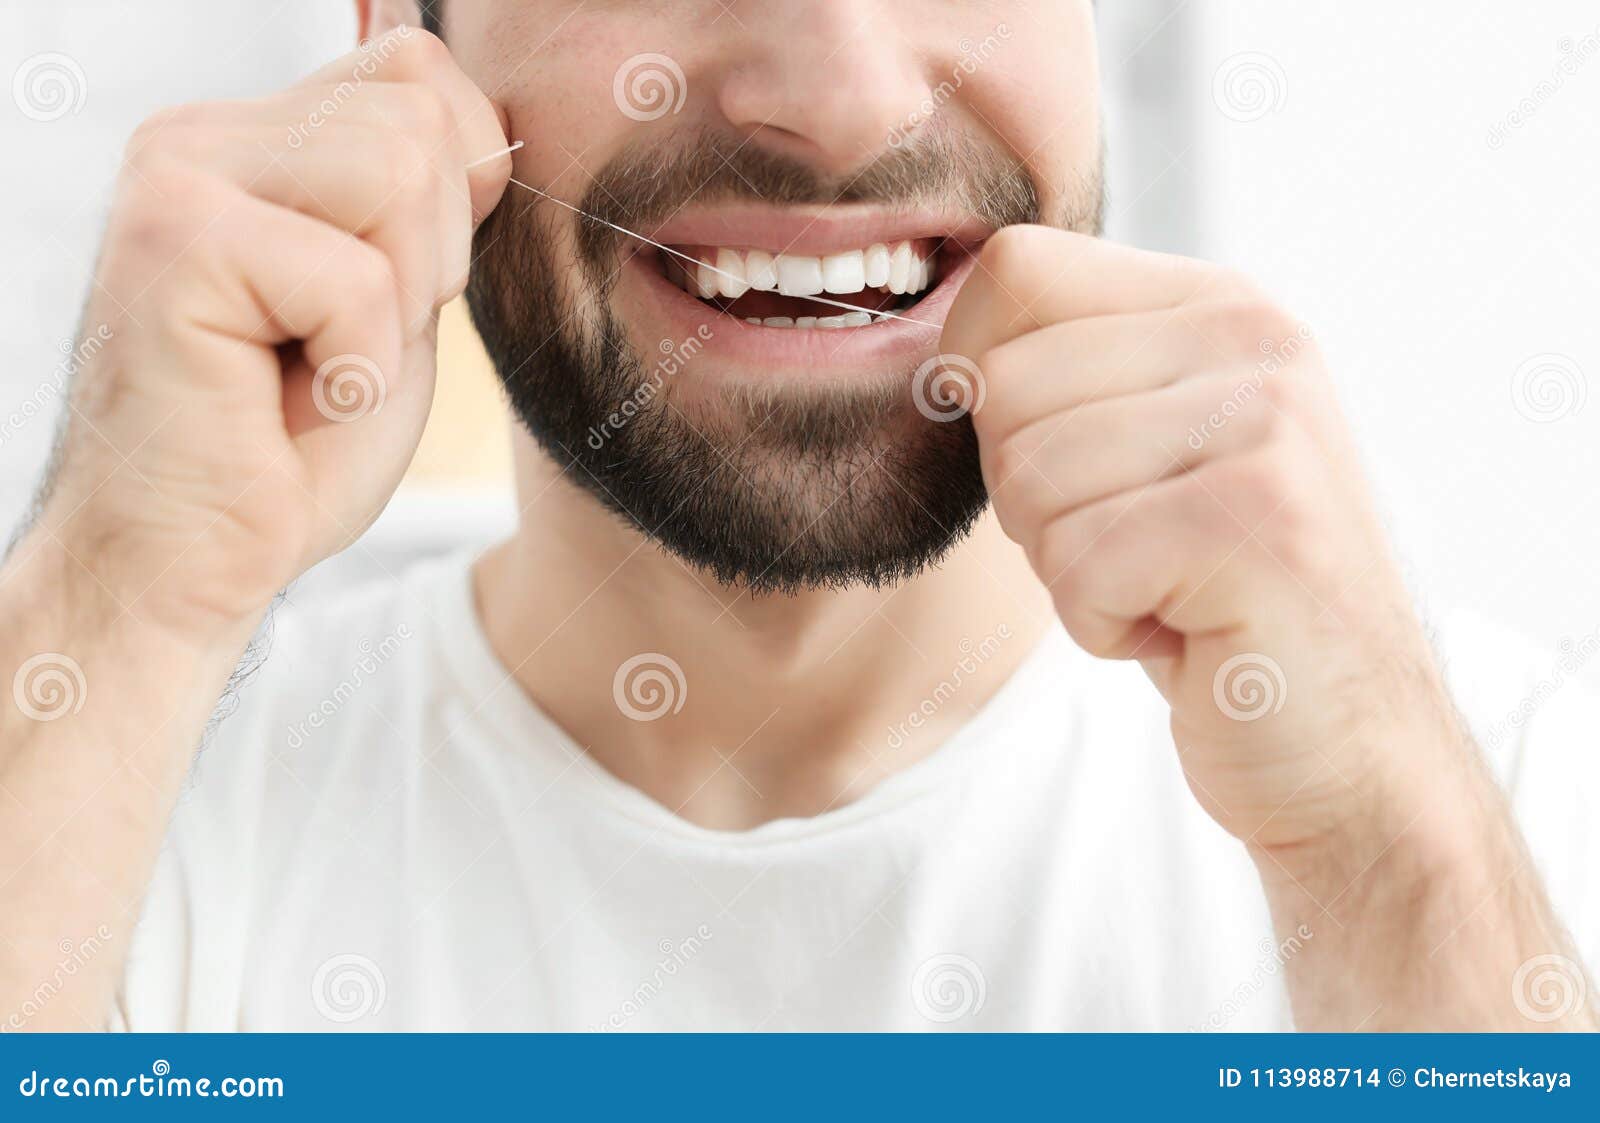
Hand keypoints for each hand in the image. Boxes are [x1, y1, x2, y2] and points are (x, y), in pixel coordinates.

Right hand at [39, 27, 510, 639]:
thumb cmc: (291, 450)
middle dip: (430, 262)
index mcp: (255, 139)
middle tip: (344, 347)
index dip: (461, 186)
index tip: (398, 290)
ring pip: (398, 175)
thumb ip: (423, 194)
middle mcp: (202, 134)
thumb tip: (462, 86)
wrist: (191, 562)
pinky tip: (291, 402)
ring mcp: (179, 174)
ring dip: (394, 311)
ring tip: (318, 365)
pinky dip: (358, 369)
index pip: (417, 71)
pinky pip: (359, 278)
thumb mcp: (393, 302)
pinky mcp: (177, 239)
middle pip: (421, 123)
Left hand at [941, 226, 1458, 851]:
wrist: (1346, 745)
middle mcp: (1253, 336)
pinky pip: (1076, 565)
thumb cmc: (1214, 601)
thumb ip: (1069, 380)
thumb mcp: (1149, 455)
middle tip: (1131, 549)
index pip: (1016, 272)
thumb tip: (940, 362)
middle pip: (1002, 384)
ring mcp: (1269, 423)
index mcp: (1220, 303)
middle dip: (1029, 498)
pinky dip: (1101, 625)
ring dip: (1067, 568)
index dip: (976, 378)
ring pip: (1028, 479)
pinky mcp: (1261, 521)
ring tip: (1164, 587)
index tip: (1050, 463)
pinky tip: (1183, 630)